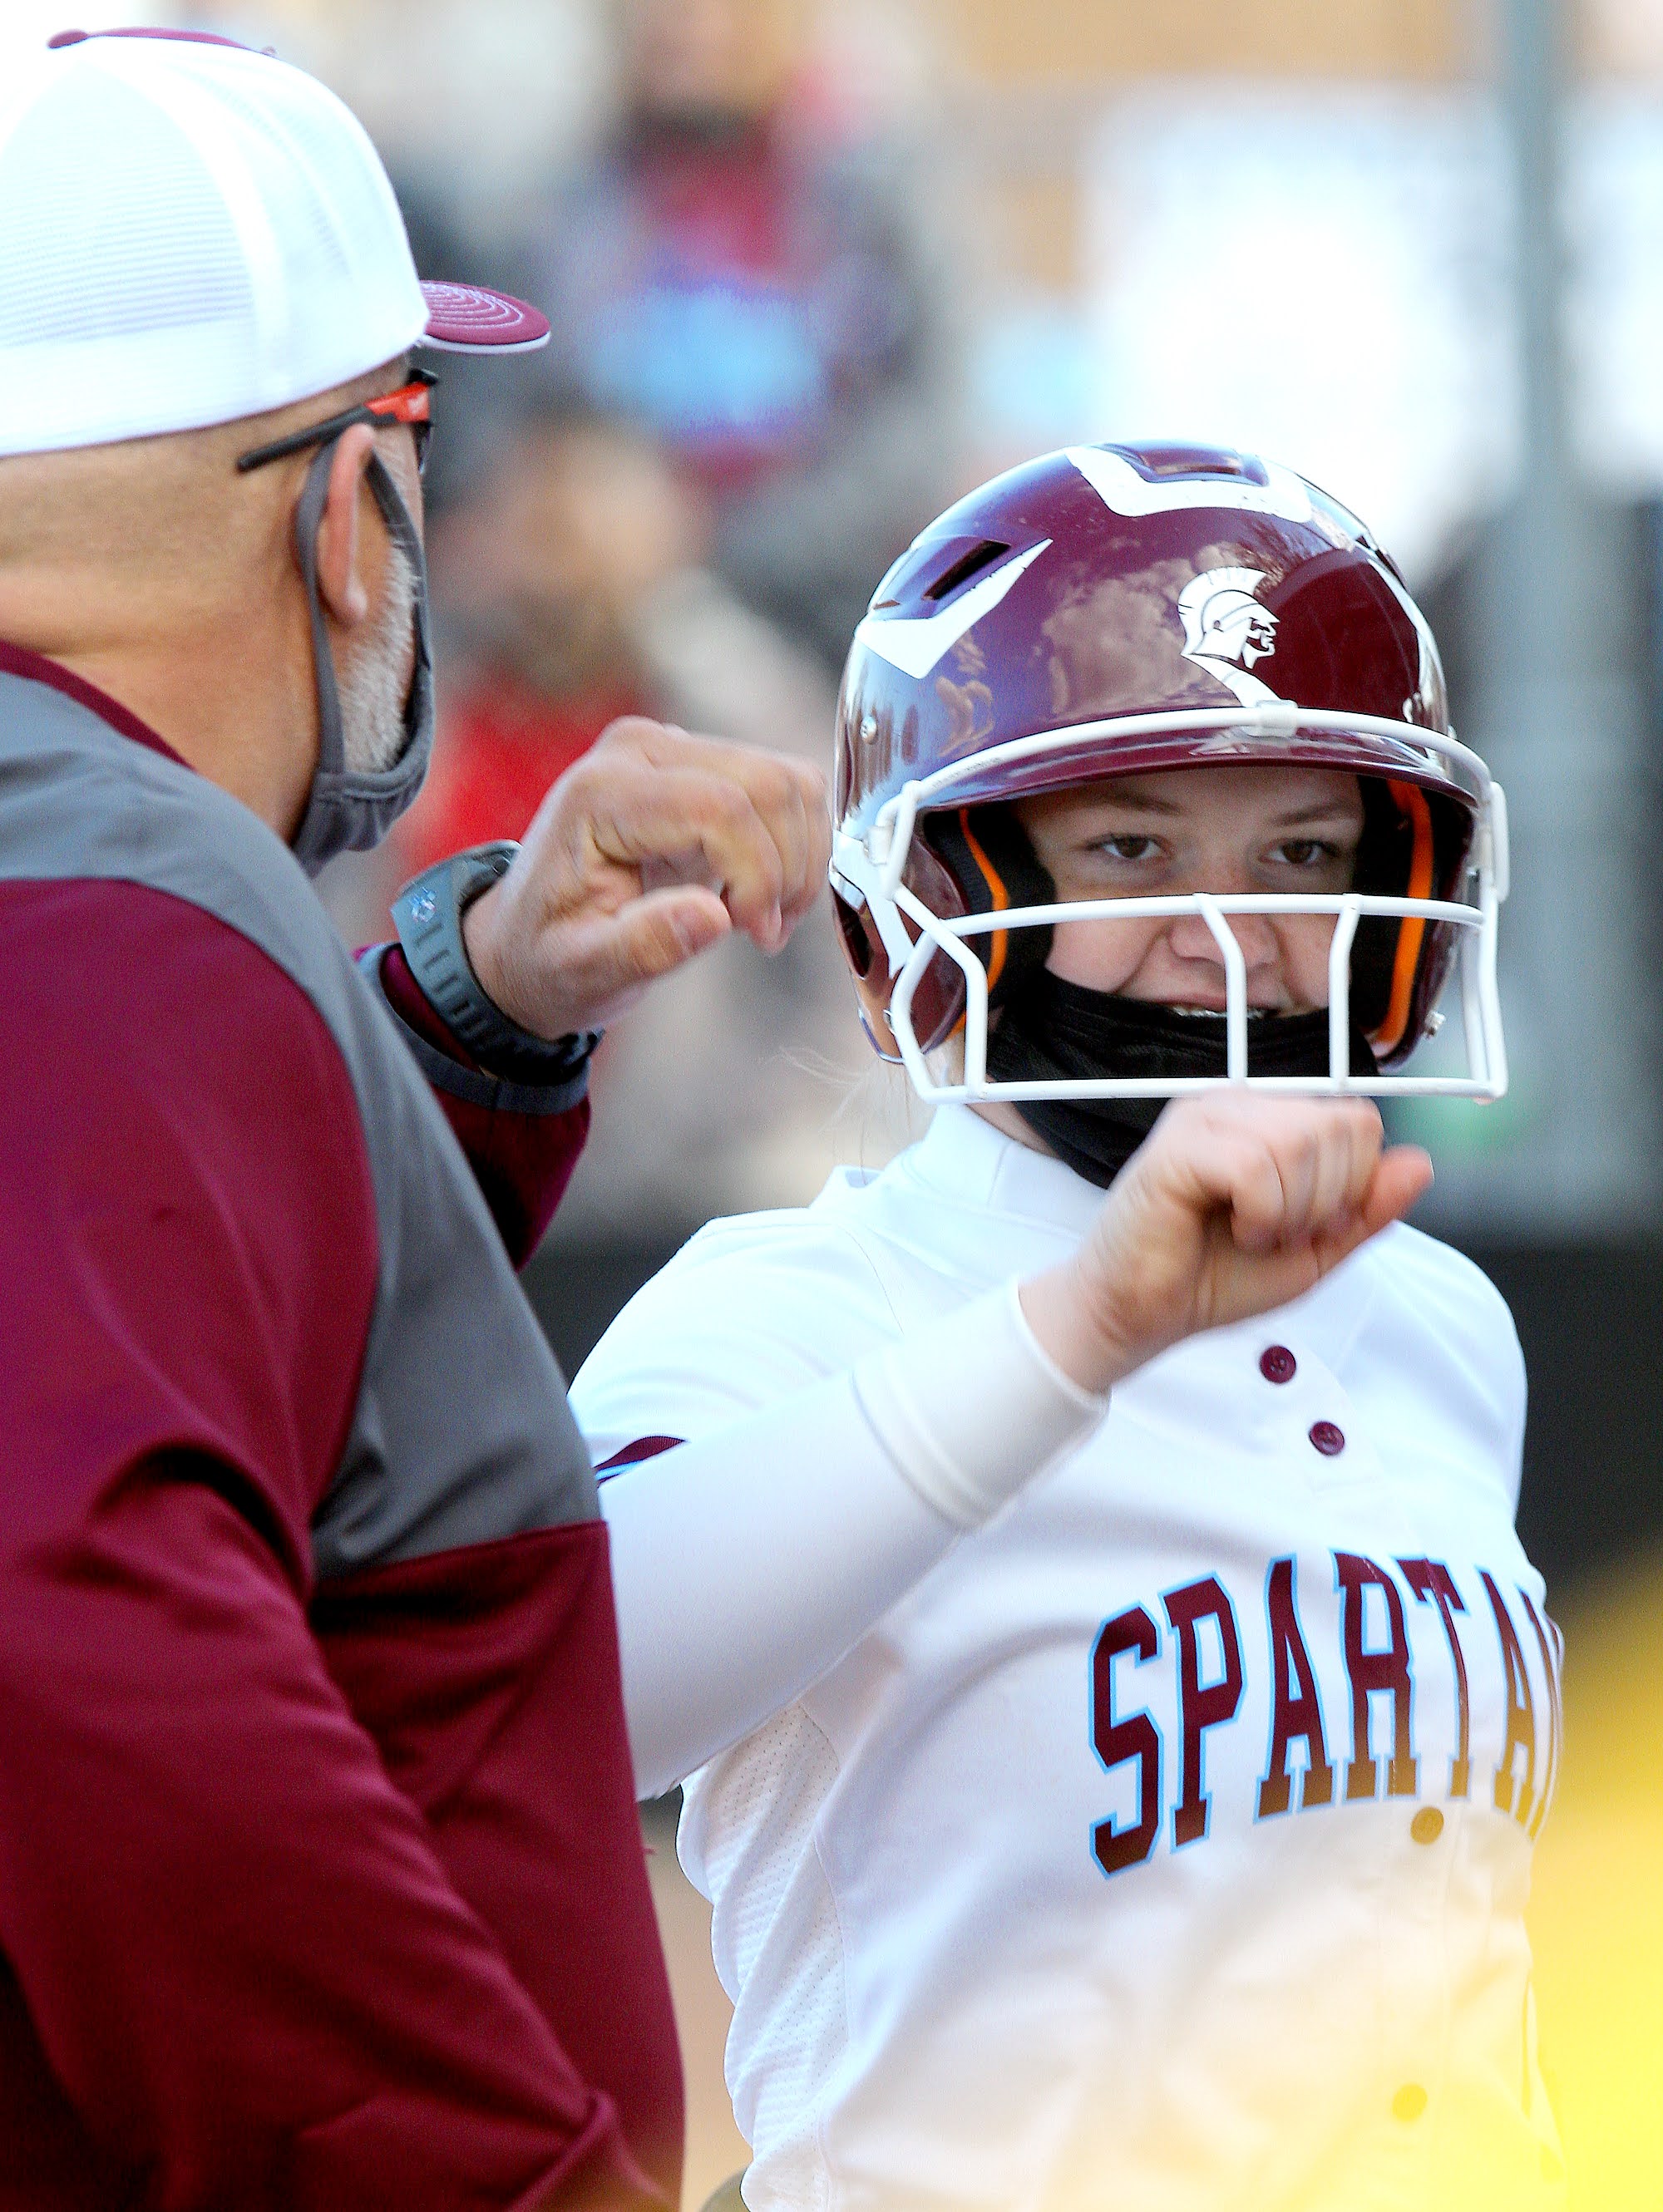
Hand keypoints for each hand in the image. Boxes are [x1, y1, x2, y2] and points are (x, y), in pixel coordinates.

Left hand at [460, 716, 828, 1037]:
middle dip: (788, 868)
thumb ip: (644, 945)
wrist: (527, 937)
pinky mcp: (703, 763)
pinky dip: (797, 844)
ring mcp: (675, 749)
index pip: (720, 808)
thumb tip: (713, 917)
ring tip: (766, 917)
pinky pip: (785, 787)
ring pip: (788, 782)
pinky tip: (761, 892)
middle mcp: (640, 751)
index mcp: (602, 793)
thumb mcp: (582, 970)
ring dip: (801, 857)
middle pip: (767, 784)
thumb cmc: (549, 955)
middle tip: (768, 933)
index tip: (755, 935)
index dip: (759, 875)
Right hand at [1019, 1094, 1432, 1395]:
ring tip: (1252, 1232)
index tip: (1309, 1225)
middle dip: (1325, 1200)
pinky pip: (1256, 1165)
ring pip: (1300, 1142)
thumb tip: (1421, 1165)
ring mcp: (1205, 1119)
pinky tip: (1235, 1228)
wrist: (1141, 1315)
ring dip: (1289, 1211)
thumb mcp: (1314, 1250)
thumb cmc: (1211, 1278)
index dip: (1352, 1185)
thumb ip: (1367, 1210)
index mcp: (1270, 1121)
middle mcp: (1239, 1107)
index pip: (1357, 1121)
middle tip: (1278, 1232)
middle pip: (1338, 1127)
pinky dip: (1260, 1214)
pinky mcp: (1178, 1146)